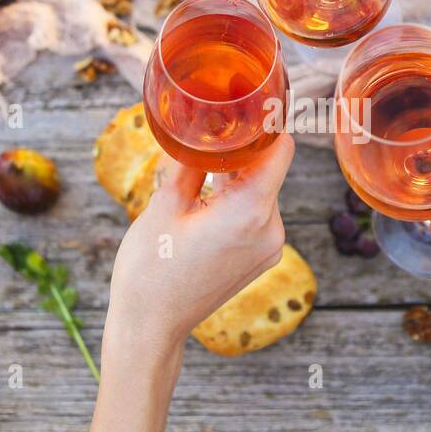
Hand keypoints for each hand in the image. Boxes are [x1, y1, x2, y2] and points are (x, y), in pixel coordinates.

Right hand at [104, 134, 294, 358]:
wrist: (150, 326)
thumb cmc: (150, 269)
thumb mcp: (164, 205)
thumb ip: (190, 162)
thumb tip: (200, 128)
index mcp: (250, 211)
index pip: (280, 149)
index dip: (266, 123)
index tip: (246, 105)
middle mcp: (270, 229)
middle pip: (268, 169)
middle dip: (240, 151)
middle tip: (208, 129)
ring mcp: (269, 247)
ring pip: (261, 192)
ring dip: (235, 177)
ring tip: (198, 169)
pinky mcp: (261, 258)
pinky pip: (256, 215)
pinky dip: (236, 201)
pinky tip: (204, 200)